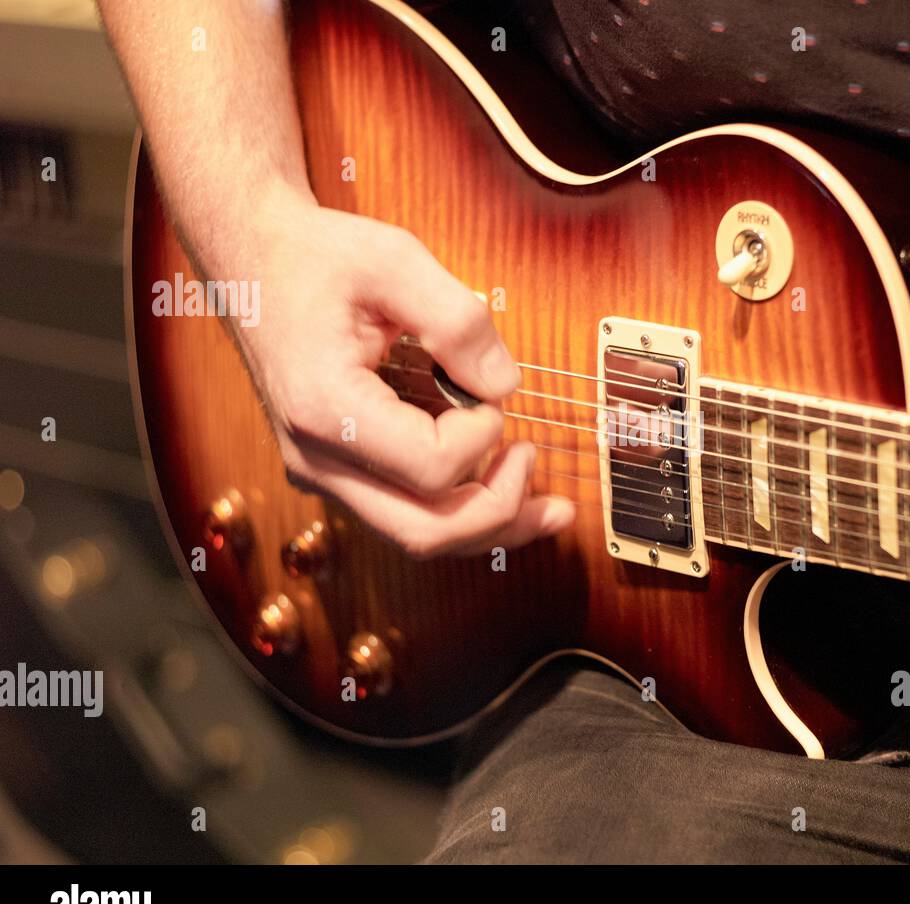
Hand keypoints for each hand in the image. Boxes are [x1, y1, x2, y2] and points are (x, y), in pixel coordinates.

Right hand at [223, 190, 574, 556]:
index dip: (483, 437)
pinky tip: (500, 486)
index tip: (490, 391)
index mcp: (323, 406)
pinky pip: (404, 510)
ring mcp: (323, 469)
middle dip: (500, 517)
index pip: (430, 466)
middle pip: (423, 532)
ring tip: (545, 508)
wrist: (251, 261)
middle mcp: (316, 455)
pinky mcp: (337, 468)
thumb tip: (504, 385)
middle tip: (551, 494)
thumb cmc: (314, 257)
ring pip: (415, 534)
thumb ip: (457, 319)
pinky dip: (458, 508)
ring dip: (485, 525)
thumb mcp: (393, 259)